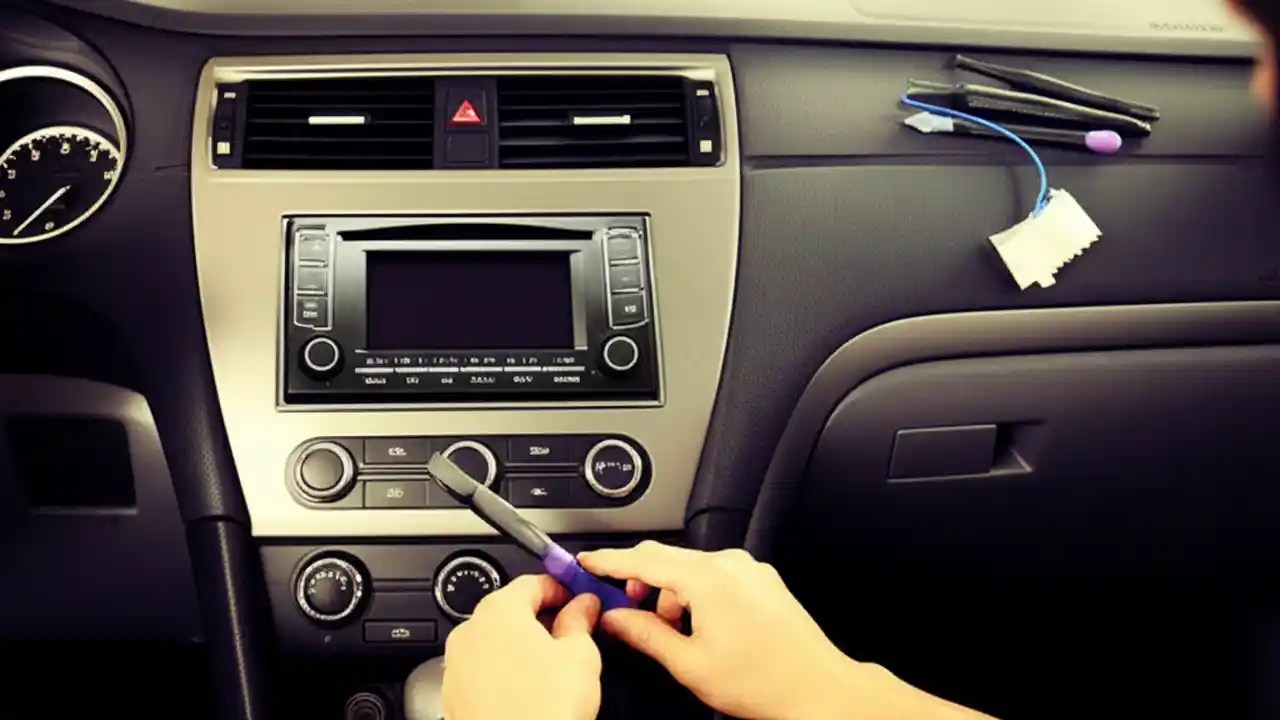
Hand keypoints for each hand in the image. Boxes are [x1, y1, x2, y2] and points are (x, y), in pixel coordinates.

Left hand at [442, 574, 602, 719]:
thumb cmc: (545, 711)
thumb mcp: (580, 656)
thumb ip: (580, 620)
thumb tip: (583, 605)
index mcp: (499, 611)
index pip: (534, 582)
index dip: (563, 588)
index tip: (579, 599)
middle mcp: (470, 633)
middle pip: (510, 610)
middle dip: (541, 618)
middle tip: (572, 634)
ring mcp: (457, 666)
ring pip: (494, 642)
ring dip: (521, 646)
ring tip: (551, 669)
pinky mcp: (453, 696)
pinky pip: (483, 671)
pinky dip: (504, 672)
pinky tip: (528, 690)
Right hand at [579, 542, 993, 719]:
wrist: (818, 690)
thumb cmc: (764, 681)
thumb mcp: (690, 664)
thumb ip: (645, 634)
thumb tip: (616, 618)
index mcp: (708, 579)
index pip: (643, 559)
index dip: (609, 561)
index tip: (587, 562)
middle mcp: (730, 564)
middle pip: (667, 558)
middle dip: (640, 581)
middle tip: (624, 609)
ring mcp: (749, 569)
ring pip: (692, 567)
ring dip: (671, 592)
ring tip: (673, 632)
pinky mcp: (762, 579)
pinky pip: (717, 574)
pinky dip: (697, 592)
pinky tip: (700, 625)